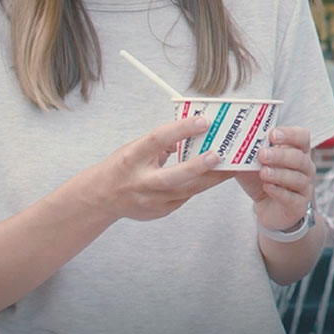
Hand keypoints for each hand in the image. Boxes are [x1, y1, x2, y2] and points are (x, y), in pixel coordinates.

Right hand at [79, 114, 230, 221]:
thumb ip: (161, 141)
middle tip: (219, 155)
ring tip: (231, 167)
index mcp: (132, 158)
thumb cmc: (124, 166)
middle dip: (198, 166)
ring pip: (186, 191)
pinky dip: (199, 186)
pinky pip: (185, 198)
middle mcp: (140, 182)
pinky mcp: (160, 212)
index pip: (157, 140)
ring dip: (211, 178)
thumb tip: (192, 131)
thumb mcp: (135, 147)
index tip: (203, 121)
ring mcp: (150, 201)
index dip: (181, 130)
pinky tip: (214, 177)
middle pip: (173, 177)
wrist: (101, 197)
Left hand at [236, 127, 316, 233]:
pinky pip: (291, 197)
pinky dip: (279, 192)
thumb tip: (233, 142)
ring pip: (297, 178)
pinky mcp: (299, 205)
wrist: (269, 209)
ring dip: (279, 174)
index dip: (290, 134)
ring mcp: (304, 187)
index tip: (272, 135)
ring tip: (263, 172)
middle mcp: (305, 168)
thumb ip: (249, 153)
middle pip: (299, 157)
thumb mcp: (254, 164)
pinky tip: (267, 187)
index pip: (302, 137)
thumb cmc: (264, 181)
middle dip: (280, 155)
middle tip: (262, 154)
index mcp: (298, 152)